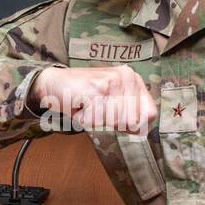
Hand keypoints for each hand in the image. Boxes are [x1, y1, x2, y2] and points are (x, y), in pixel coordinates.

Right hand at [30, 66, 156, 133]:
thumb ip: (131, 113)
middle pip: (131, 121)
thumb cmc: (83, 94)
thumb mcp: (113, 101)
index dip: (135, 125)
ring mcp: (111, 81)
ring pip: (114, 121)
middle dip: (111, 122)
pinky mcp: (96, 89)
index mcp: (133, 79)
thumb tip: (143, 128)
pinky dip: (84, 119)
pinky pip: (97, 120)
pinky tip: (80, 105)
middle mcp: (126, 76)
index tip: (118, 119)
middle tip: (96, 108)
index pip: (150, 113)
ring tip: (88, 106)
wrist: (55, 82)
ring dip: (97, 121)